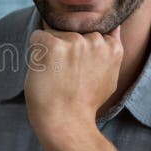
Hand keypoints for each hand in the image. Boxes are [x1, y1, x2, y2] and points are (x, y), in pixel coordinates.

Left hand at [24, 26, 123, 140]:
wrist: (67, 123)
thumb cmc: (84, 104)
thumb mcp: (109, 77)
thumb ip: (110, 52)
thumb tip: (115, 28)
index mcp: (112, 47)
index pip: (88, 32)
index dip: (77, 52)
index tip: (77, 70)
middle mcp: (96, 40)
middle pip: (70, 32)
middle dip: (65, 48)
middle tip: (66, 76)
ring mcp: (75, 42)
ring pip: (54, 34)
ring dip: (50, 51)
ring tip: (56, 76)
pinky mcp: (53, 45)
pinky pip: (37, 37)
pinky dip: (35, 53)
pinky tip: (44, 71)